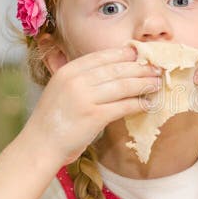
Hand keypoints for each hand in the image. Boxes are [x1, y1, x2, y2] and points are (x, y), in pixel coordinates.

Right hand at [23, 46, 162, 165]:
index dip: (124, 54)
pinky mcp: (94, 116)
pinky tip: (147, 104)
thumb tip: (114, 70)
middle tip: (156, 69)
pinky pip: (123, 106)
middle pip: (116, 69)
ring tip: (156, 83)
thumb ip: (82, 78)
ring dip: (143, 84)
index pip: (102, 57)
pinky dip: (138, 104)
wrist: (40, 145)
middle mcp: (76, 81)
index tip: (141, 54)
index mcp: (68, 71)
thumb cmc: (54, 119)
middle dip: (140, 68)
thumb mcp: (62, 89)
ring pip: (123, 85)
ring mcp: (85, 98)